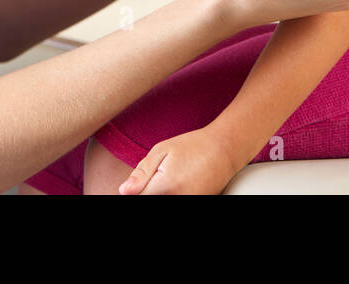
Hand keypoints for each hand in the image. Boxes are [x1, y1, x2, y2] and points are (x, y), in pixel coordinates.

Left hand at [118, 128, 242, 194]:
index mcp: (165, 187)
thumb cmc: (193, 146)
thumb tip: (123, 191)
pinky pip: (178, 201)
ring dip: (161, 193)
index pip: (138, 198)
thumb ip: (141, 173)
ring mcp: (191, 203)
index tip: (136, 186)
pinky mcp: (199, 203)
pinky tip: (178, 184)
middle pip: (152, 201)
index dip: (134, 191)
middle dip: (148, 191)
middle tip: (157, 178)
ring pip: (165, 202)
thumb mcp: (162, 150)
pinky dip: (174, 194)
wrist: (226, 149)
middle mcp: (179, 200)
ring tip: (170, 179)